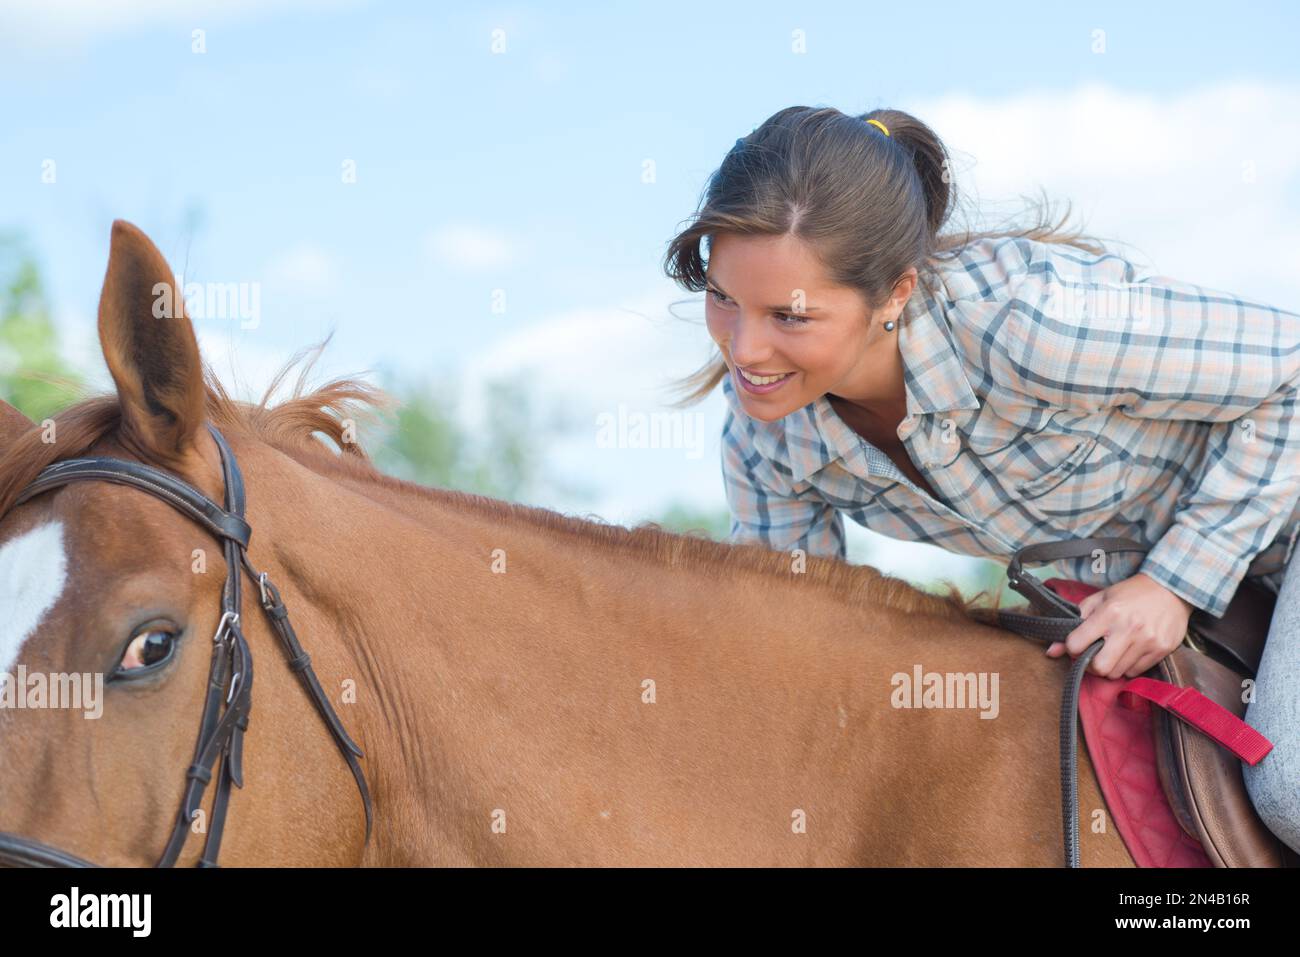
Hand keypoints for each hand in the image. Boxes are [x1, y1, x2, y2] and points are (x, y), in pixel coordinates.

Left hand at [1044, 572, 1194, 678]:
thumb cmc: (1130, 593)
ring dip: (1110, 666)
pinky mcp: (1161, 650)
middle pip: (1099, 667)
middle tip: (1093, 656)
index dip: (1071, 648)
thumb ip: (1074, 621)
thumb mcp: (1099, 598)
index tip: (1076, 645)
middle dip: (1091, 665)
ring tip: (1113, 651)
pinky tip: (1129, 652)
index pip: (1077, 644)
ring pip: (1117, 673)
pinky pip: (1135, 671)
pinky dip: (1128, 666)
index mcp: (1109, 612)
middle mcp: (1129, 628)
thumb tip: (1051, 651)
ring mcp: (1147, 641)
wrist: (1171, 588)